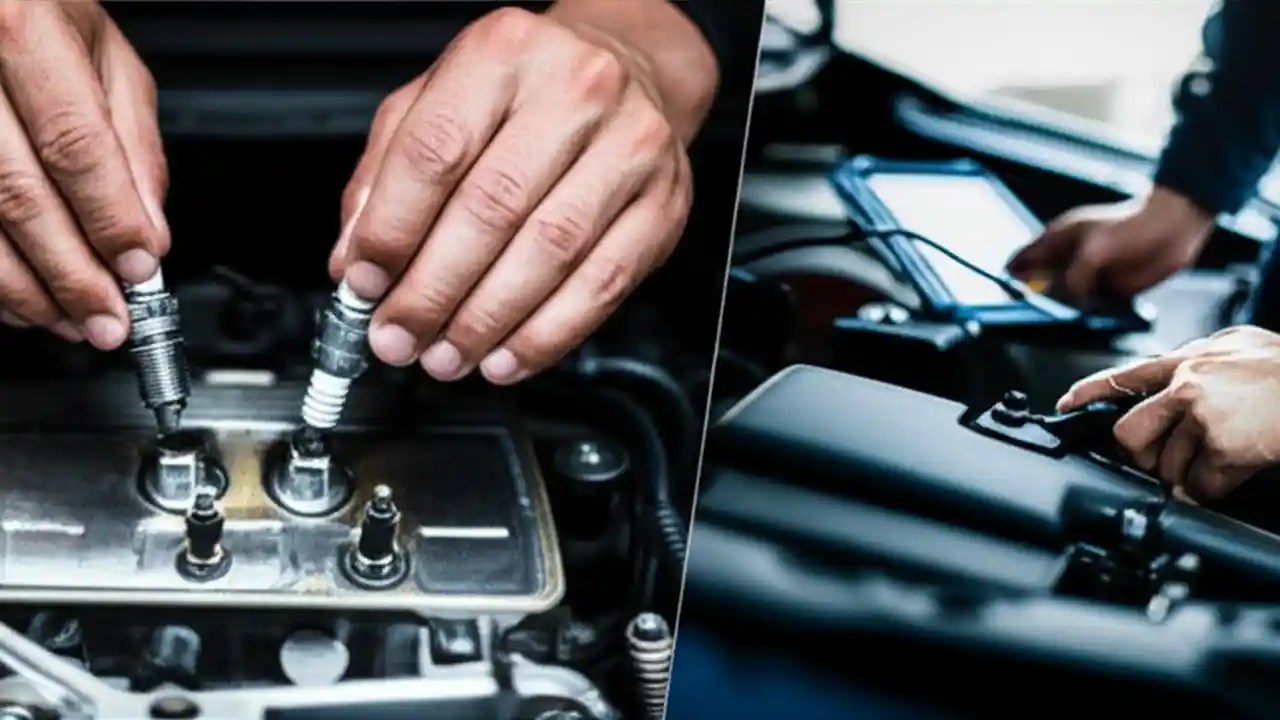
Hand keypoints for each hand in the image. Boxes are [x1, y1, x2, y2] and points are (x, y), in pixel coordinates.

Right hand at [0, 1, 167, 348]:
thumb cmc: (31, 8)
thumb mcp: (101, 50)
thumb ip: (131, 140)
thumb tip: (149, 228)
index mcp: (17, 26)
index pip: (74, 143)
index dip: (110, 217)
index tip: (140, 266)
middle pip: (18, 193)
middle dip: (71, 272)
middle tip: (109, 319)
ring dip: (25, 287)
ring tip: (70, 320)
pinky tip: (19, 298)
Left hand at [330, 2, 714, 384]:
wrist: (633, 73)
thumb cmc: (529, 92)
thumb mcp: (439, 100)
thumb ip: (388, 174)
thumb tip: (355, 261)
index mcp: (504, 53)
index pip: (435, 152)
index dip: (392, 230)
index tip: (365, 283)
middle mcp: (575, 91)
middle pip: (492, 208)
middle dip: (434, 291)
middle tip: (399, 335)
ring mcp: (631, 147)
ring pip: (549, 252)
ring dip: (487, 321)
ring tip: (446, 354)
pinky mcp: (663, 205)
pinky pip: (602, 285)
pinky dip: (548, 334)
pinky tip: (508, 357)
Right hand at [1007, 187, 1213, 305]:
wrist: (1173, 228)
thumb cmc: (1130, 227)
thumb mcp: (1092, 250)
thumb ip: (1072, 277)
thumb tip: (1064, 300)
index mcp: (1055, 240)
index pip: (1020, 261)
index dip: (1011, 278)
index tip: (1008, 295)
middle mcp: (1067, 260)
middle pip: (1038, 285)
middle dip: (1034, 299)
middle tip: (1033, 313)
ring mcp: (1086, 276)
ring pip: (1063, 300)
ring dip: (1063, 310)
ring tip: (1063, 316)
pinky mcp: (1106, 291)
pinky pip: (1089, 309)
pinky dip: (1087, 315)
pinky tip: (1087, 316)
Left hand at [1057, 325, 1279, 500]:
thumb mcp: (1240, 348)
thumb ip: (1201, 361)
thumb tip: (1176, 381)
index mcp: (1190, 359)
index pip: (1125, 375)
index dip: (1089, 393)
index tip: (1064, 405)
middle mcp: (1187, 384)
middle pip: (1129, 434)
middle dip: (1142, 456)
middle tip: (1163, 460)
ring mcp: (1203, 416)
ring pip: (1167, 467)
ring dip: (1190, 476)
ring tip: (1220, 460)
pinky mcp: (1223, 447)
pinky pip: (1200, 487)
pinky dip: (1215, 490)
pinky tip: (1234, 473)